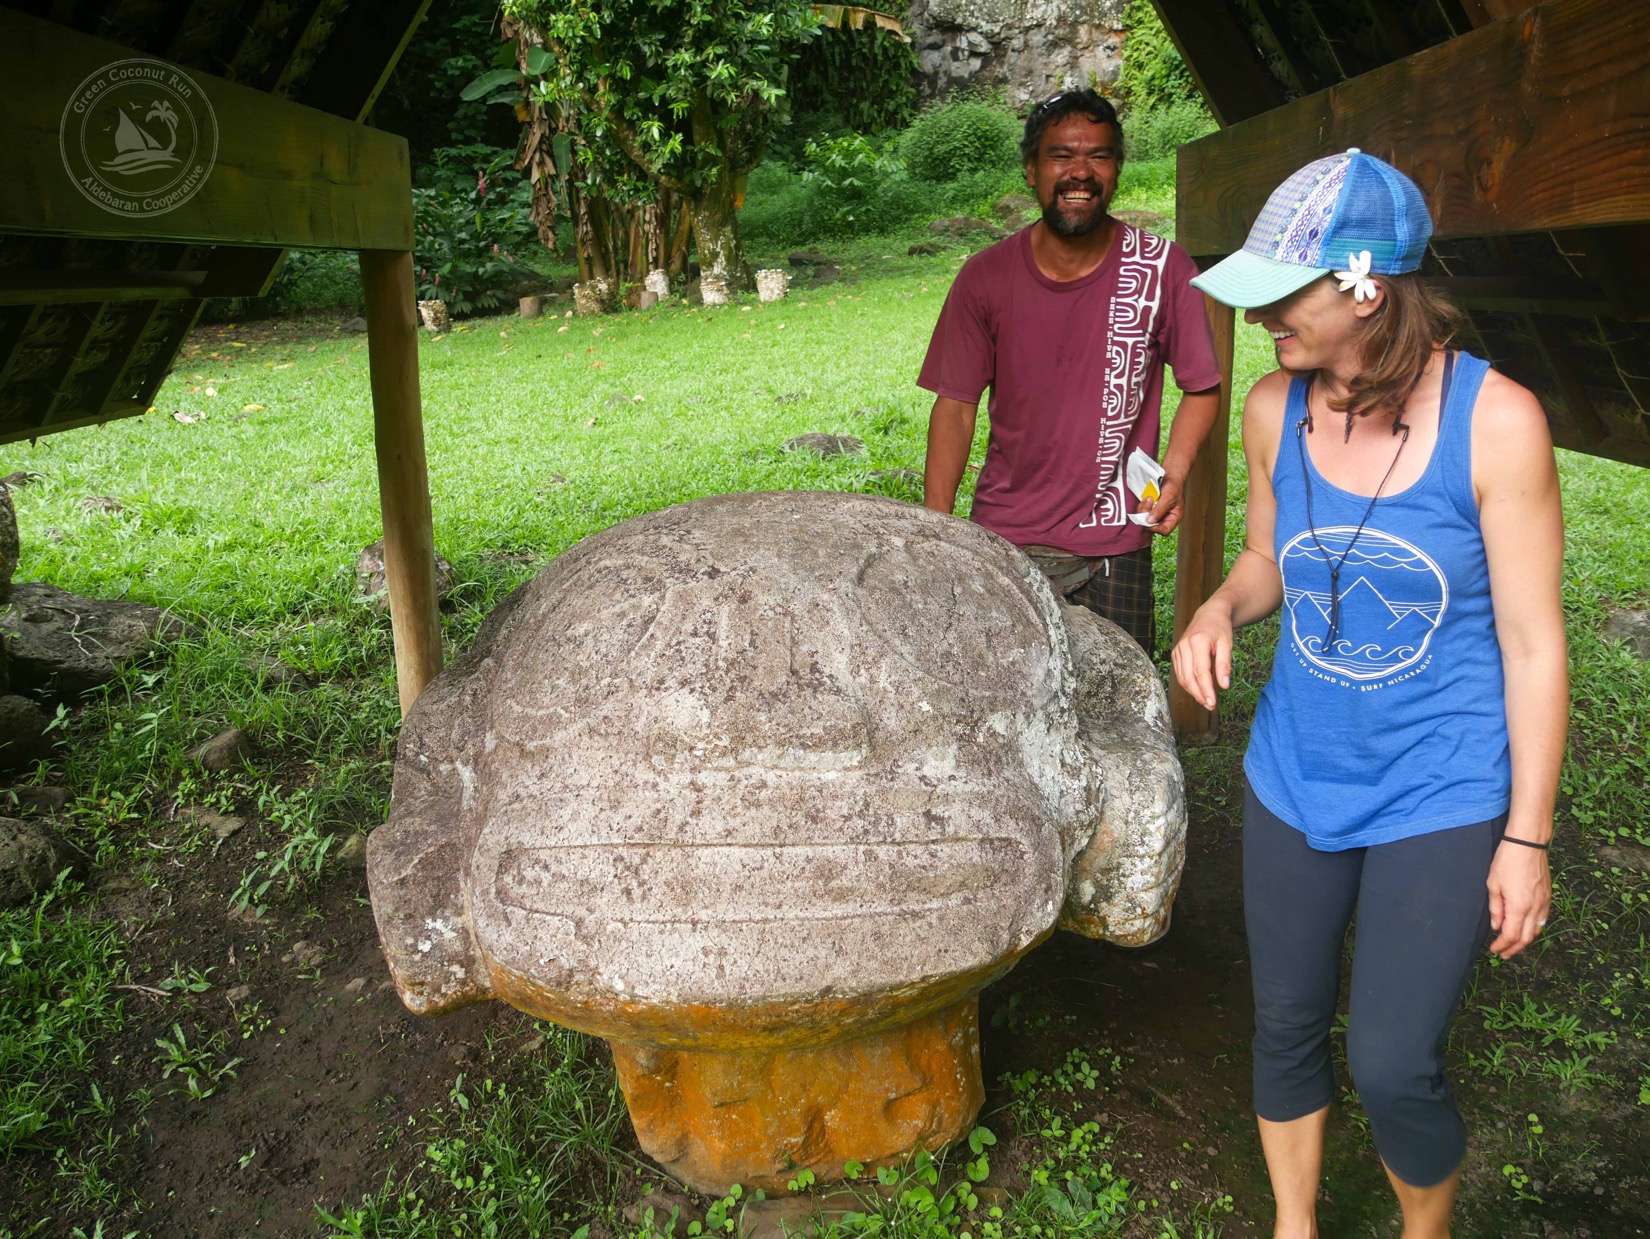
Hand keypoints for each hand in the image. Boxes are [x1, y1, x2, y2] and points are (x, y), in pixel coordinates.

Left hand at [1142, 472, 1185, 534]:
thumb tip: (1150, 521)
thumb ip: (1160, 509)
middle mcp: (1165, 518)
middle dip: (1147, 516)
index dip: (1156, 528)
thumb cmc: (1173, 486)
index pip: (1164, 530)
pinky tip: (1146, 498)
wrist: (1169, 475)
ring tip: (1148, 498)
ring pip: (1146, 519)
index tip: (1148, 520)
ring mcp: (1157, 514)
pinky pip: (1143, 512)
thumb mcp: (1168, 497)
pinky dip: (1142, 506)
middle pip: (1153, 526)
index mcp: (1174, 518)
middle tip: (1148, 502)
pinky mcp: (1151, 509)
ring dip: (1144, 509)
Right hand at [1171, 598, 1232, 711]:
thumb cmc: (1220, 629)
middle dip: (1199, 694)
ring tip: (1206, 701)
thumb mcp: (1227, 644)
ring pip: (1182, 677)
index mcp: (1197, 642)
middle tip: (1210, 706)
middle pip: (1188, 677)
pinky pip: (1180, 673)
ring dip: (1193, 692)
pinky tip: (1198, 690)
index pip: (1200, 671)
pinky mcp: (1176, 654)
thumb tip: (1224, 686)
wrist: (1209, 614)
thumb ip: (1225, 665)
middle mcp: (1184, 646)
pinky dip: (1188, 685)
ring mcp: (1177, 650)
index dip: (1206, 689)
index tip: (1213, 703)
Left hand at [1486, 836, 1551, 959]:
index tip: (1494, 950)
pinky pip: (1543, 919)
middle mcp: (1535, 908)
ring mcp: (1544, 902)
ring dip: (1525, 941)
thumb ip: (1495, 908)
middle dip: (1514, 949)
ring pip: (1537, 930)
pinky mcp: (1549, 896)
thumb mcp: (1493, 884)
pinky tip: (1526, 929)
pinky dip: (1534, 929)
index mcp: (1519, 906)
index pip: (1512, 935)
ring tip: (1513, 945)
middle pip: (1527, 938)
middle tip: (1503, 954)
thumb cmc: (1507, 861)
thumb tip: (1496, 927)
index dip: (1503, 945)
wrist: (1528, 843)